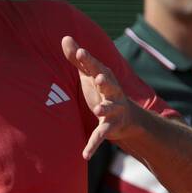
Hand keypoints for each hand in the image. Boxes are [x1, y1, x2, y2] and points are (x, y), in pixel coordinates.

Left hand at [62, 35, 141, 159]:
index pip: (95, 66)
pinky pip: (101, 136)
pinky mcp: (111, 127)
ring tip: (97, 110)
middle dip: (105, 81)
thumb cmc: (103, 91)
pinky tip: (85, 155)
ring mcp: (114, 109)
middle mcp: (112, 92)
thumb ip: (77, 59)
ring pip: (110, 108)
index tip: (79, 52)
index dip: (88, 60)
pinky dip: (93, 145)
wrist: (126, 118)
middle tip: (99, 77)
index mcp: (105, 78)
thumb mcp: (89, 76)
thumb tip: (65, 37)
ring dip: (105, 108)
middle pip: (109, 84)